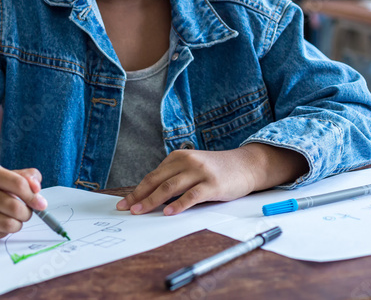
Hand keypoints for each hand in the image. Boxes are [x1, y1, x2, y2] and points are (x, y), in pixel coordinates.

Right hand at [0, 165, 47, 241]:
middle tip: (26, 213)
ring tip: (15, 219)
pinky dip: (5, 231)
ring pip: (8, 223)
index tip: (40, 203)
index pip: (18, 183)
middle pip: (14, 206)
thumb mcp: (2, 176)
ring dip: (18, 224)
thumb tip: (37, 189)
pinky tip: (0, 224)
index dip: (33, 195)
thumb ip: (25, 177)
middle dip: (27, 213)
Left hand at [115, 145, 304, 216]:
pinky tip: (168, 212)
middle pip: (157, 180)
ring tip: (141, 211)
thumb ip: (175, 178)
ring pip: (170, 187)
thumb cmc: (216, 170)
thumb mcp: (192, 168)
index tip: (124, 202)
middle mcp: (187, 161)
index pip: (152, 175)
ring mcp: (200, 172)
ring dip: (153, 200)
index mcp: (178, 157)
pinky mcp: (212, 184)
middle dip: (139, 196)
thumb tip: (151, 197)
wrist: (245, 165)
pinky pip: (192, 196)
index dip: (137, 190)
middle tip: (127, 209)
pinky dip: (178, 205)